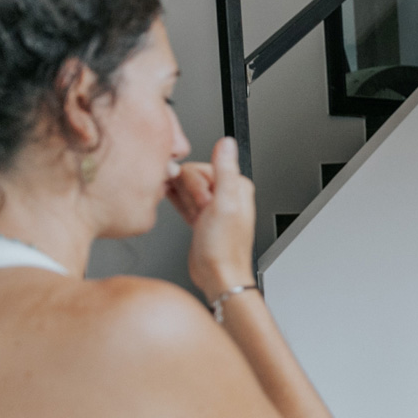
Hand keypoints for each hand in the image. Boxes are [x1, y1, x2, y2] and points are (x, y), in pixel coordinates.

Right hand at [168, 138, 255, 299]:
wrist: (217, 275)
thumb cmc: (224, 247)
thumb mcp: (224, 204)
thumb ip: (225, 170)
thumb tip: (227, 142)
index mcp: (237, 184)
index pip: (200, 166)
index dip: (195, 185)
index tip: (204, 203)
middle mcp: (228, 191)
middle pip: (190, 176)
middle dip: (189, 195)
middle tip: (202, 213)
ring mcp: (214, 204)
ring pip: (184, 188)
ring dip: (184, 203)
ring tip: (197, 219)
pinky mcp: (202, 215)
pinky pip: (182, 200)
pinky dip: (180, 206)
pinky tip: (186, 216)